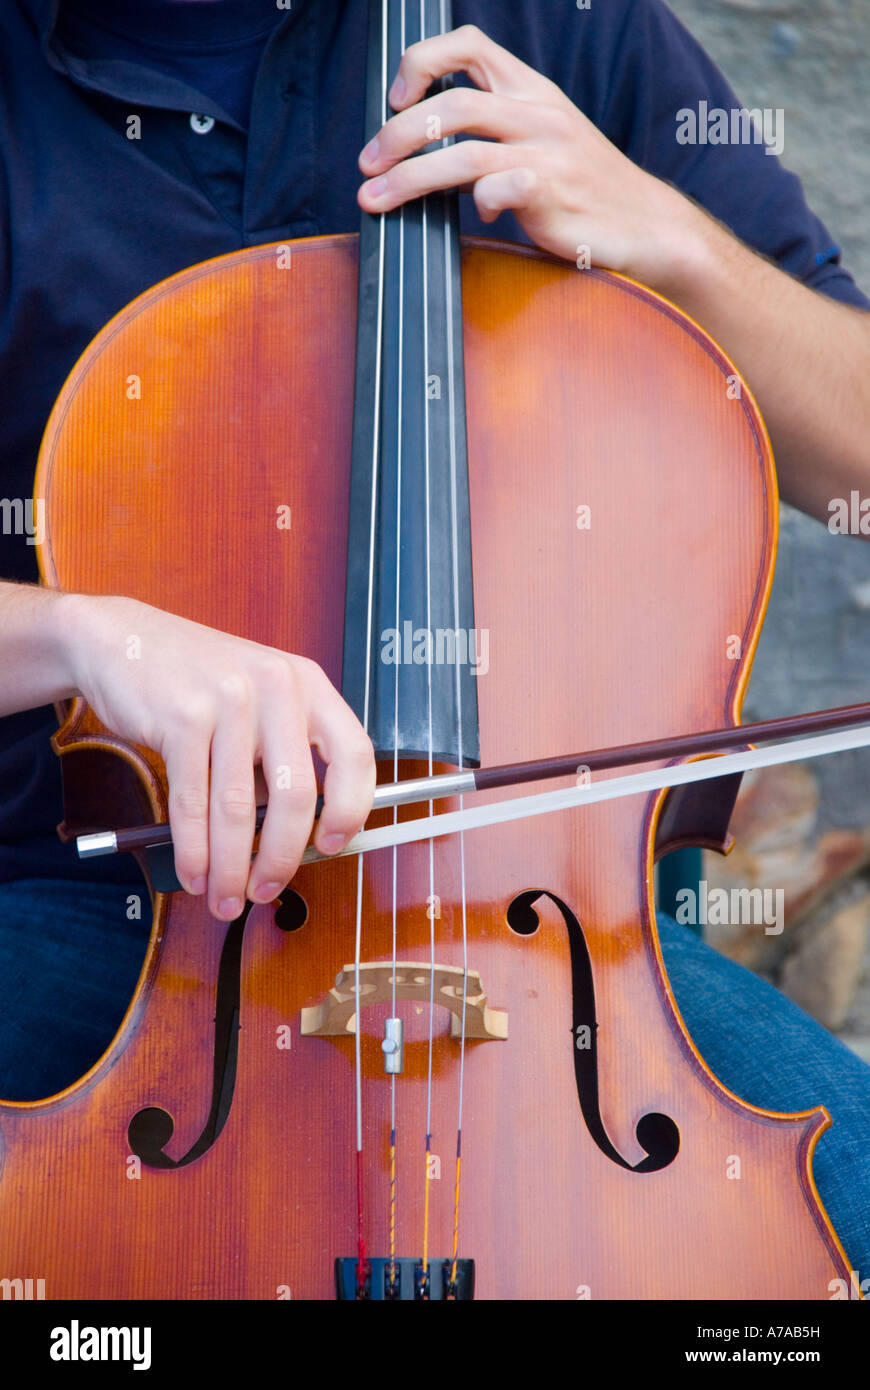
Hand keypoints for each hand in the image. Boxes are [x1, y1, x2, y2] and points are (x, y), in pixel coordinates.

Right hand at [60, 594, 374, 919]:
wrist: (126, 641)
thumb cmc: (197, 682)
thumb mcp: (259, 702)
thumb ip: (281, 758)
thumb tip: (291, 839)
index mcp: (309, 684)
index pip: (355, 754)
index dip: (352, 809)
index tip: (332, 845)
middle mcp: (277, 686)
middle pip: (297, 795)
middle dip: (281, 859)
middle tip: (266, 890)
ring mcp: (231, 699)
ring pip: (238, 808)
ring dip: (231, 867)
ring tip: (225, 896)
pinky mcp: (183, 716)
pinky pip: (193, 802)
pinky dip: (194, 850)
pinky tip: (195, 871)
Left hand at [358, 24, 693, 286]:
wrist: (644, 225)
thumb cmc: (582, 188)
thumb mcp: (542, 139)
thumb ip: (493, 130)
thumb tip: (424, 142)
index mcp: (531, 91)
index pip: (469, 45)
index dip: (422, 63)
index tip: (395, 100)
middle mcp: (537, 113)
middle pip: (452, 103)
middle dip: (396, 134)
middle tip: (367, 163)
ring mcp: (547, 152)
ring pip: (461, 152)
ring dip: (407, 177)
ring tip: (376, 198)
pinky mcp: (553, 193)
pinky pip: (499, 189)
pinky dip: (478, 202)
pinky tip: (477, 216)